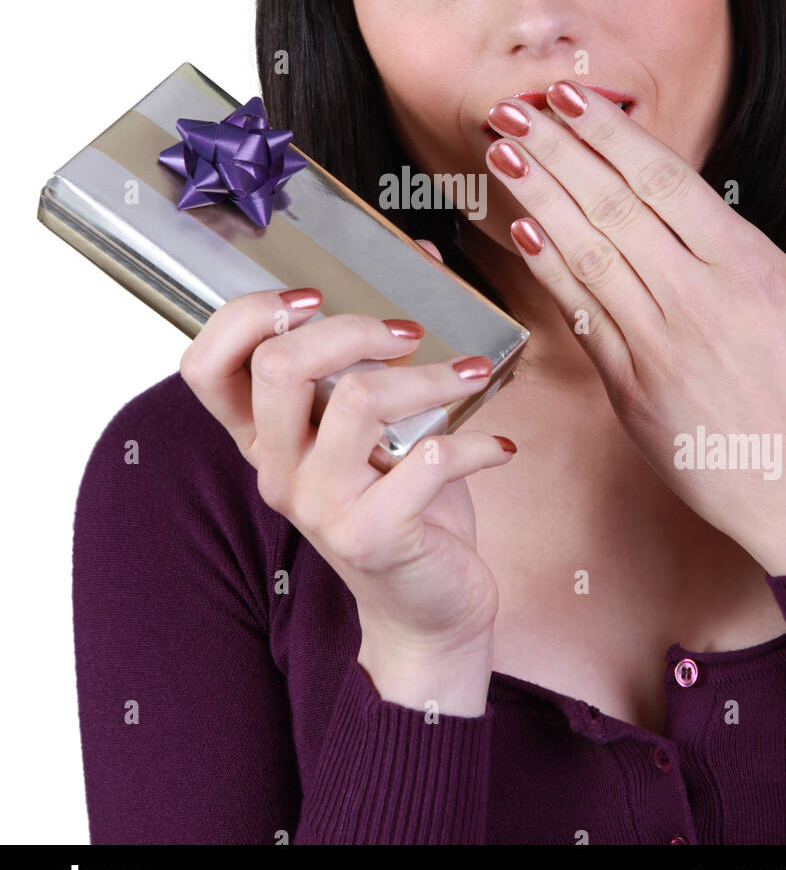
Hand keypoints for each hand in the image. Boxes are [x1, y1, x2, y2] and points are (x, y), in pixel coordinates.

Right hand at [178, 283, 514, 706]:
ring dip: (430, 376)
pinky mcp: (374, 535)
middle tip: (405, 333)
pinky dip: (474, 441)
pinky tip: (496, 446)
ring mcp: (321, 507)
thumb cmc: (405, 505)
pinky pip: (426, 457)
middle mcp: (278, 471)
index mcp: (265, 438)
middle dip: (349, 329)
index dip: (245, 317)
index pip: (203, 367)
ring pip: (358, 401)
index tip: (310, 296)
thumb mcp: (380, 429)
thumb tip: (424, 258)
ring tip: (471, 376)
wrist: (430, 611)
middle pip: (278, 367)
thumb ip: (382, 352)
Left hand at [485, 82, 785, 574]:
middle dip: (555, 151)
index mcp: (753, 272)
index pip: (664, 181)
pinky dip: (549, 273)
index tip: (570, 98)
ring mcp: (659, 349)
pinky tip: (520, 232)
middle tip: (511, 109)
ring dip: (537, 198)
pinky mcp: (634, 397)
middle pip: (611, 206)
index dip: (608, 134)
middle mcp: (698, 302)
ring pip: (586, 255)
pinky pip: (583, 320)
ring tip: (500, 153)